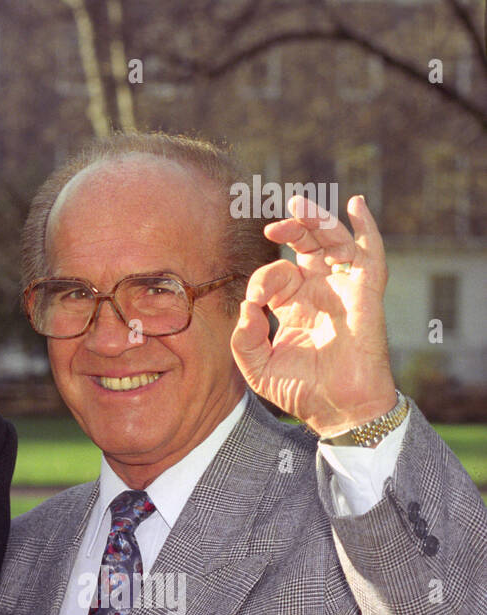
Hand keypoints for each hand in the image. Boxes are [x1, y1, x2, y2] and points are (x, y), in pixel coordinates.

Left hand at [230, 194, 397, 437]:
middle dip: (292, 229)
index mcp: (295, 305)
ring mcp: (343, 290)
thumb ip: (244, 336)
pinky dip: (366, 228)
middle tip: (273, 226)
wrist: (336, 409)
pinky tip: (356, 205)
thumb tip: (248, 305)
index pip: (276, 275)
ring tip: (299, 204)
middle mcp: (320, 292)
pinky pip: (370, 255)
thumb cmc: (300, 390)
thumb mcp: (256, 365)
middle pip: (308, 247)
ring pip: (334, 242)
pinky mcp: (365, 294)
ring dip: (318, 221)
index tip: (257, 303)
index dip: (263, 280)